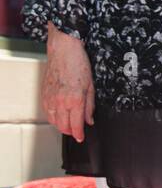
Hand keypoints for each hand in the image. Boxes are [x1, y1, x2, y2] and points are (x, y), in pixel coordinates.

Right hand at [43, 24, 95, 141]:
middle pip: (64, 127)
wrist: (63, 50)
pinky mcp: (44, 94)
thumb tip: (89, 120)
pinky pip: (47, 112)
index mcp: (75, 100)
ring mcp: (50, 98)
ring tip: (68, 125)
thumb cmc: (78, 64)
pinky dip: (53, 118)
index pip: (76, 125)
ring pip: (54, 121)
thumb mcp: (91, 86)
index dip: (79, 134)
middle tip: (76, 131)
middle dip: (71, 132)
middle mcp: (61, 101)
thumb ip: (90, 106)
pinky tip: (59, 116)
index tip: (81, 137)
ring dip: (61, 126)